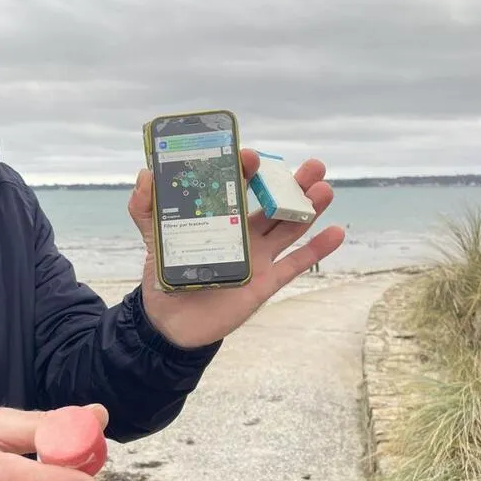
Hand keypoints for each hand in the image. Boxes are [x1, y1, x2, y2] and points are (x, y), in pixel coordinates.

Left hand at [128, 151, 344, 347]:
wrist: (169, 323)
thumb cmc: (164, 276)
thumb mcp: (151, 237)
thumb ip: (144, 207)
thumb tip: (146, 174)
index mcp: (219, 218)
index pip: (237, 187)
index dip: (247, 170)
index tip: (252, 157)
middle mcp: (242, 233)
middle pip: (273, 204)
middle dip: (293, 184)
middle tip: (314, 165)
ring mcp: (257, 257)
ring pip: (289, 228)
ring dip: (308, 209)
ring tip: (325, 189)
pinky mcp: (265, 283)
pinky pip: (294, 265)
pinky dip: (317, 250)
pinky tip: (336, 232)